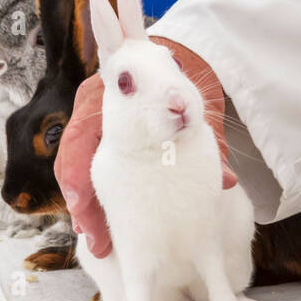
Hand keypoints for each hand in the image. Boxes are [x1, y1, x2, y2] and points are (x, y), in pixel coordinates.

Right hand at [55, 38, 236, 258]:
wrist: (177, 58)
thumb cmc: (179, 82)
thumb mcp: (194, 109)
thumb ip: (208, 144)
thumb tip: (227, 180)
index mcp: (107, 95)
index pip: (81, 136)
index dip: (76, 173)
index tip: (80, 203)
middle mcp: (91, 108)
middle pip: (73, 161)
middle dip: (82, 204)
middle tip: (97, 241)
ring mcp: (92, 125)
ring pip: (75, 169)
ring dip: (86, 207)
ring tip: (99, 242)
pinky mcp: (99, 139)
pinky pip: (86, 170)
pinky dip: (92, 197)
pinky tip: (100, 225)